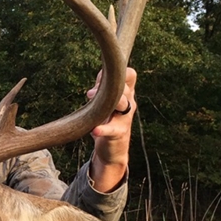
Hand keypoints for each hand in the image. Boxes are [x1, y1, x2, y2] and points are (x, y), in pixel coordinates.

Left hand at [86, 67, 135, 191]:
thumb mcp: (106, 101)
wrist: (114, 148)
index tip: (100, 78)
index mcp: (127, 93)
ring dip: (109, 101)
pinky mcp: (119, 133)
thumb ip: (102, 88)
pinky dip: (103, 129)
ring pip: (123, 104)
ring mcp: (125, 118)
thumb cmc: (108, 120)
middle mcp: (129, 103)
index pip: (130, 74)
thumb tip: (97, 82)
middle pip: (126, 88)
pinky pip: (112, 129)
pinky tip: (95, 130)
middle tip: (91, 90)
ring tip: (89, 97)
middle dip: (111, 85)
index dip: (117, 71)